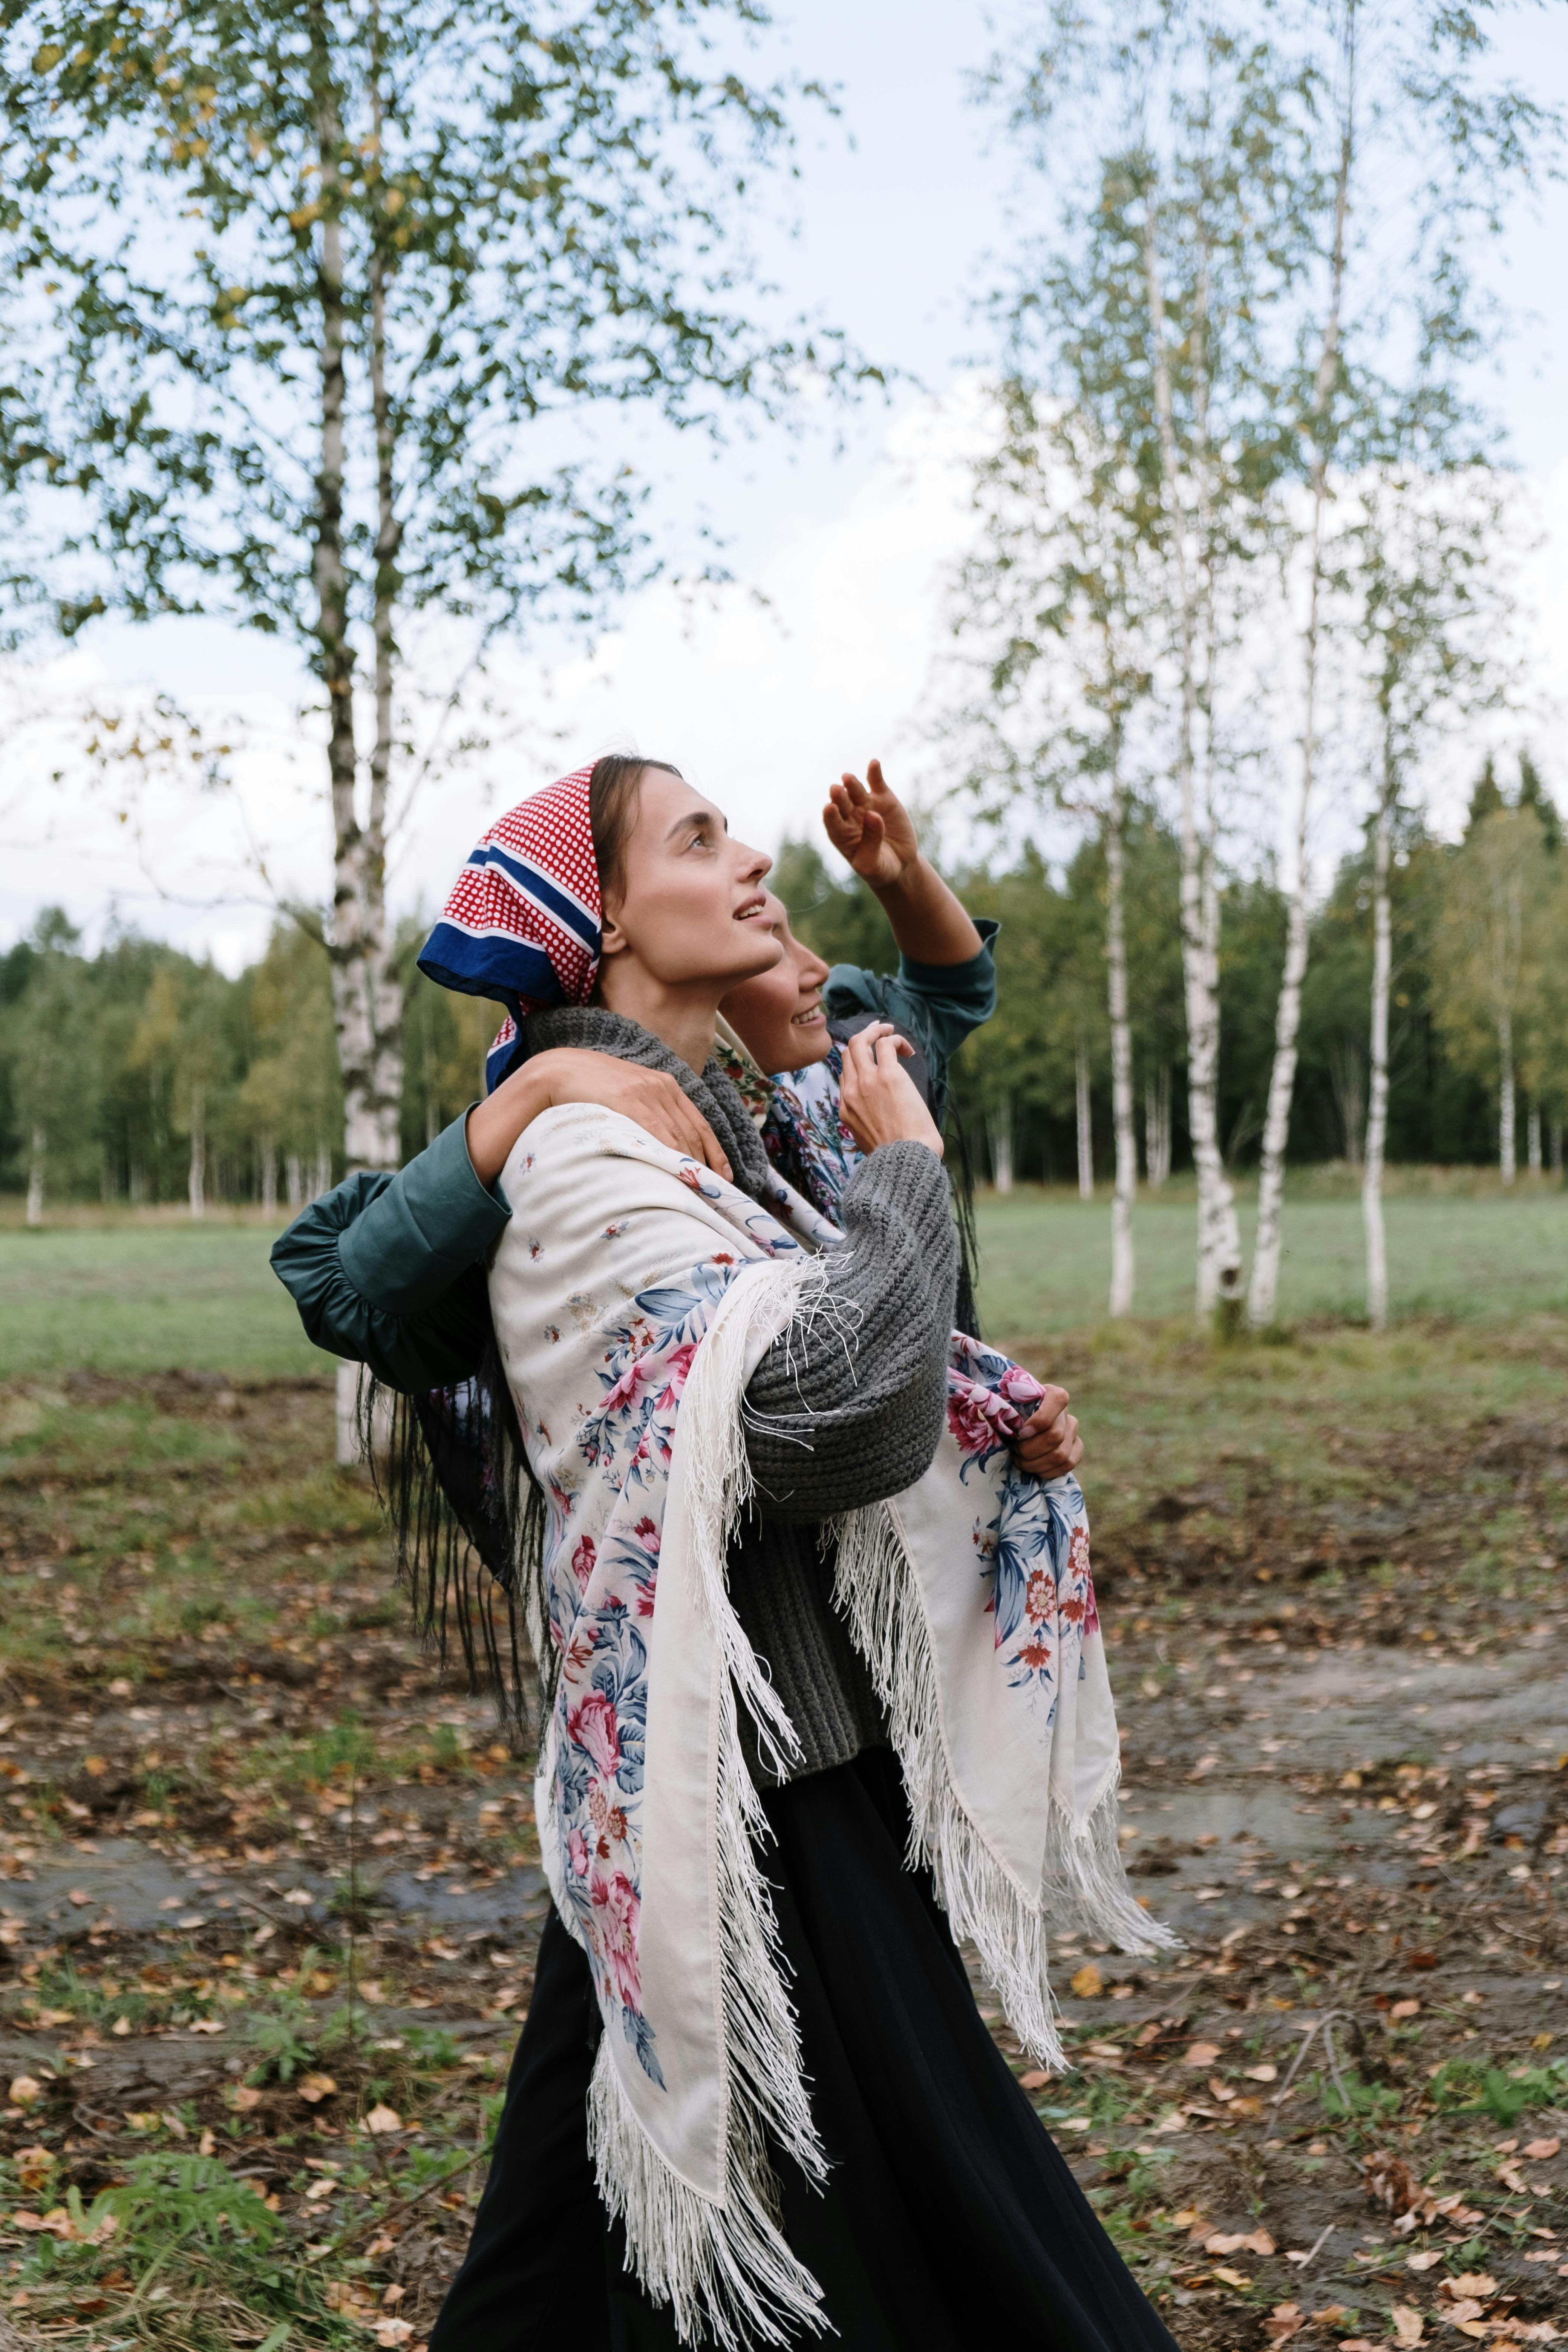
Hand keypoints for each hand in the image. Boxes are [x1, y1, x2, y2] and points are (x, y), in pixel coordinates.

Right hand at [467, 1050, 731, 1185]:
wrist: (558, 1070)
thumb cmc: (591, 1089)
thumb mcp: (628, 1095)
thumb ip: (648, 1113)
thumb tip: (662, 1145)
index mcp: (666, 1085)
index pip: (700, 1124)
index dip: (715, 1153)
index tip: (725, 1177)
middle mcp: (662, 1087)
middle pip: (693, 1134)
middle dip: (706, 1166)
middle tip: (713, 1194)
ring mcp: (646, 1093)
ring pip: (678, 1137)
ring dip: (690, 1167)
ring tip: (698, 1193)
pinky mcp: (629, 1100)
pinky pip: (656, 1133)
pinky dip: (670, 1156)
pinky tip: (676, 1175)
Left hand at [823, 758, 920, 893]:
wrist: (900, 864)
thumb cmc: (880, 868)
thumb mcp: (873, 864)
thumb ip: (871, 843)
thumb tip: (873, 815)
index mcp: (841, 835)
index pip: (832, 823)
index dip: (830, 816)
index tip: (829, 808)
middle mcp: (849, 817)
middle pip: (842, 804)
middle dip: (839, 798)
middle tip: (836, 790)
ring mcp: (865, 805)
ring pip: (856, 791)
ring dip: (851, 784)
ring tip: (847, 778)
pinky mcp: (882, 797)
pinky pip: (876, 782)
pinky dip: (875, 772)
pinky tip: (874, 763)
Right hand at [836, 1022, 943, 1157]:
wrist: (906, 1161)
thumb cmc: (897, 1156)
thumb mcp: (870, 1140)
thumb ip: (867, 1123)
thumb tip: (879, 1120)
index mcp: (846, 1109)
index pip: (846, 1076)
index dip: (860, 1065)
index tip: (875, 1061)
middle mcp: (851, 1092)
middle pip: (847, 1053)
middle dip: (862, 1038)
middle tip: (879, 1033)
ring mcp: (867, 1082)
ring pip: (860, 1042)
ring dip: (875, 1031)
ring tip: (890, 1031)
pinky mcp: (888, 1075)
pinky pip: (885, 1044)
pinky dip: (894, 1039)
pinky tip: (907, 1050)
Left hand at [1010, 1385, 1082, 1479]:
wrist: (1018, 1426)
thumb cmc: (1011, 1414)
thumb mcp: (1007, 1405)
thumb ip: (1006, 1405)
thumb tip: (1000, 1414)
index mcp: (1054, 1394)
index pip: (1058, 1400)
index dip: (1039, 1420)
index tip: (1020, 1433)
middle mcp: (1067, 1413)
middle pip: (1055, 1436)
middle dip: (1029, 1449)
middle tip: (1014, 1451)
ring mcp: (1074, 1432)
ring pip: (1060, 1455)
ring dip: (1035, 1463)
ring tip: (1020, 1460)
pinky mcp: (1077, 1449)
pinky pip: (1067, 1465)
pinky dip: (1047, 1471)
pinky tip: (1034, 1468)